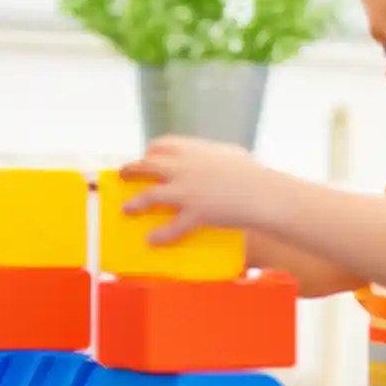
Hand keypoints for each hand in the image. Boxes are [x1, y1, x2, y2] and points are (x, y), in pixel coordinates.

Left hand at [119, 135, 282, 243]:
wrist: (263, 193)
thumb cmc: (252, 173)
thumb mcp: (230, 154)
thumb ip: (213, 155)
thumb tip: (213, 157)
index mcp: (193, 150)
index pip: (161, 144)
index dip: (151, 152)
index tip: (147, 156)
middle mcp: (183, 167)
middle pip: (146, 166)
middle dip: (131, 170)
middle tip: (122, 175)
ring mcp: (186, 191)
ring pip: (150, 196)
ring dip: (135, 203)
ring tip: (126, 209)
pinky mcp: (194, 213)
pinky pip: (171, 227)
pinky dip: (160, 235)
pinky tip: (151, 240)